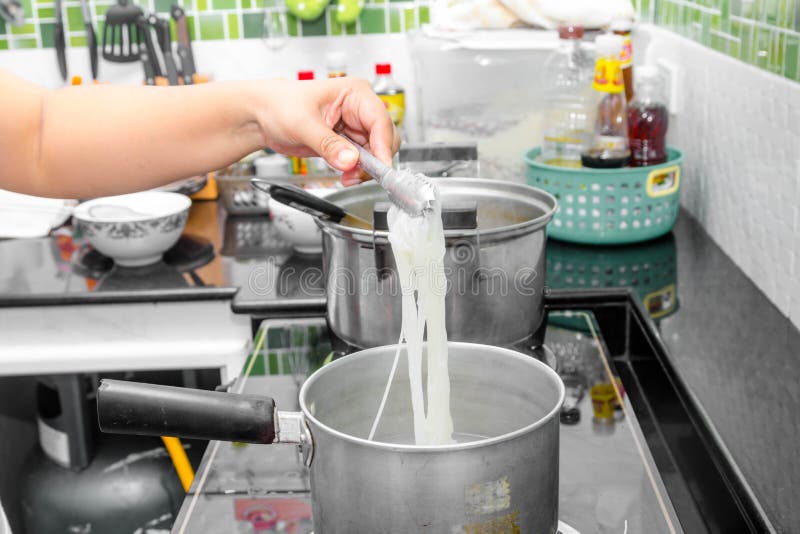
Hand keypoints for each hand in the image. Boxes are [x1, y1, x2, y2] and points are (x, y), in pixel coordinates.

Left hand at [258, 77, 399, 184]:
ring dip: (365, 169)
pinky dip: (357, 171)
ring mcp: (355, 127)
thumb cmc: (279, 105)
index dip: (383, 146)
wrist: (263, 116)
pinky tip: (346, 174)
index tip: (381, 166)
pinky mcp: (348, 142)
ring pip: (376, 153)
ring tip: (347, 176)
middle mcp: (360, 109)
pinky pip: (364, 161)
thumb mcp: (303, 124)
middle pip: (384, 139)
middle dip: (375, 160)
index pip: (380, 120)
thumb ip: (328, 145)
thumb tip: (350, 160)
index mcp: (355, 93)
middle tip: (357, 174)